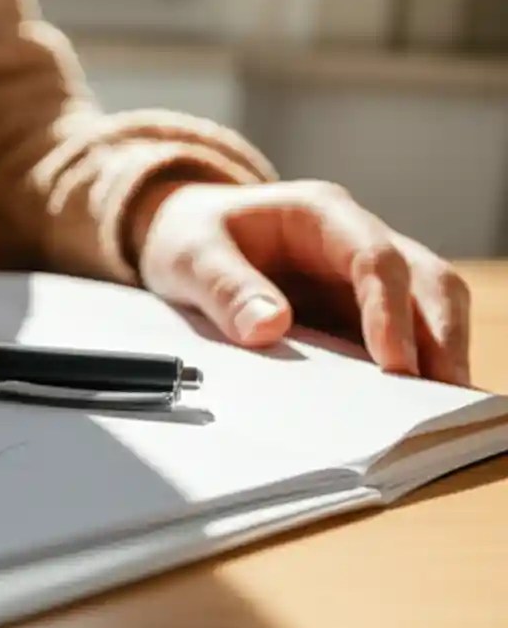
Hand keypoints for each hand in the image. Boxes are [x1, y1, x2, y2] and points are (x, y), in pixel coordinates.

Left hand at [127, 179, 470, 384]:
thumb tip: (268, 328)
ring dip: (438, 356)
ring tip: (436, 413)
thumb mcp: (191, 257)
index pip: (375, 258)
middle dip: (441, 339)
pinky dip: (411, 367)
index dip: (390, 311)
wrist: (184, 232)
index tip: (394, 364)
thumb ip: (226, 289)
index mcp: (320, 214)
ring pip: (428, 307)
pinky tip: (406, 408)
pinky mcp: (356, 309)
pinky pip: (399, 335)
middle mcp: (355, 239)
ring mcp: (362, 276)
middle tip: (443, 401)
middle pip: (426, 281)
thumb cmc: (191, 236)